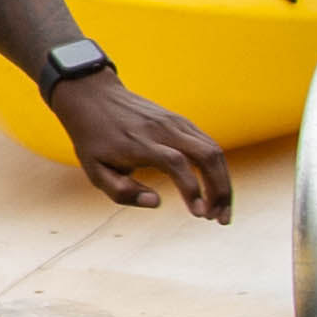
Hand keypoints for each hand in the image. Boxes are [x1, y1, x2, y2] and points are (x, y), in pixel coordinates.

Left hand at [55, 72, 232, 220]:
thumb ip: (122, 192)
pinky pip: (209, 145)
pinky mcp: (182, 122)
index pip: (176, 163)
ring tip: (221, 211)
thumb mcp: (95, 171)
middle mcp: (163, 130)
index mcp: (140, 143)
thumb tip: (157, 202)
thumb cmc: (93, 139)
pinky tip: (215, 190)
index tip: (199, 214)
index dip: (192, 188)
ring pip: (214, 150)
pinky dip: (218, 169)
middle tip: (221, 220)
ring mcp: (176, 123)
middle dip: (221, 190)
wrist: (94, 97)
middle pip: (207, 155)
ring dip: (224, 182)